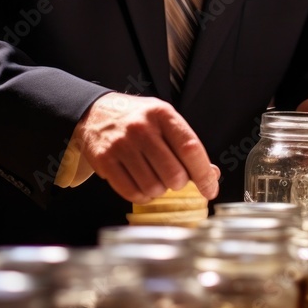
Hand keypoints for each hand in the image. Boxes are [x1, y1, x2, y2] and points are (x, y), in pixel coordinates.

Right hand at [73, 92, 219, 202]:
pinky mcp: (104, 160)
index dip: (203, 175)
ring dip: (159, 191)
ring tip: (154, 178)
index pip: (190, 149)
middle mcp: (141, 127)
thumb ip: (186, 145)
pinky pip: (131, 192)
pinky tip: (141, 185)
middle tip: (173, 178)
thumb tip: (210, 174)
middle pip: (173, 174)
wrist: (96, 112)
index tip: (210, 189)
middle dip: (178, 184)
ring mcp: (121, 144)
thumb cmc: (137, 119)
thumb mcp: (164, 120)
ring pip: (153, 187)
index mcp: (162, 114)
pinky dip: (141, 196)